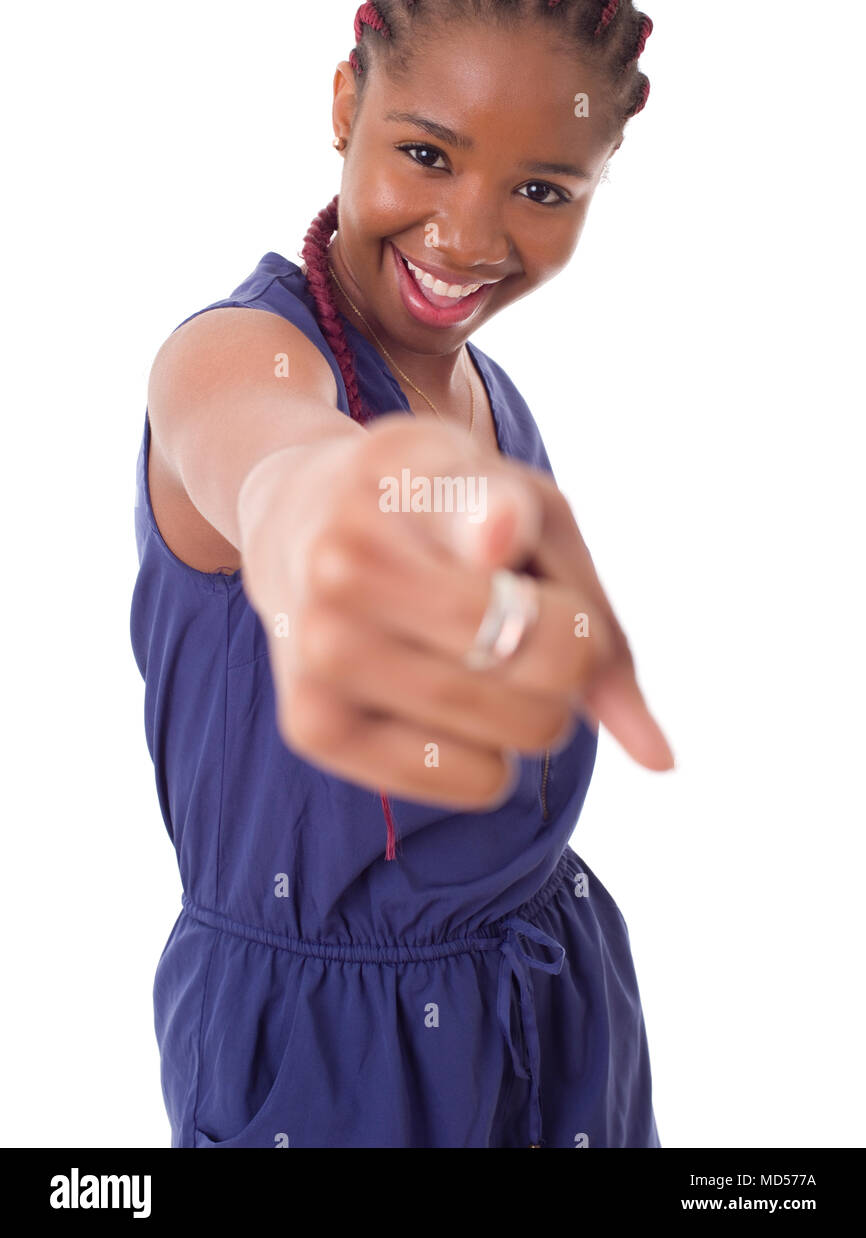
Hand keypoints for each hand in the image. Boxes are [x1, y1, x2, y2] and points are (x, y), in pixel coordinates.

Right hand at [238, 413, 673, 810]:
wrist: (300, 519)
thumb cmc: (442, 517)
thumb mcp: (526, 512)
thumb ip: (594, 606)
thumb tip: (659, 760)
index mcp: (410, 478)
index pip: (473, 513)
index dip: (495, 525)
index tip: (502, 528)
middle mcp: (349, 560)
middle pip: (547, 656)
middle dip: (573, 652)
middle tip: (527, 621)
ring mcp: (320, 645)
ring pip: (519, 731)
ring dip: (538, 711)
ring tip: (484, 660)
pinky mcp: (307, 724)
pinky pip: (471, 783)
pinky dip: (492, 761)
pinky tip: (446, 706)